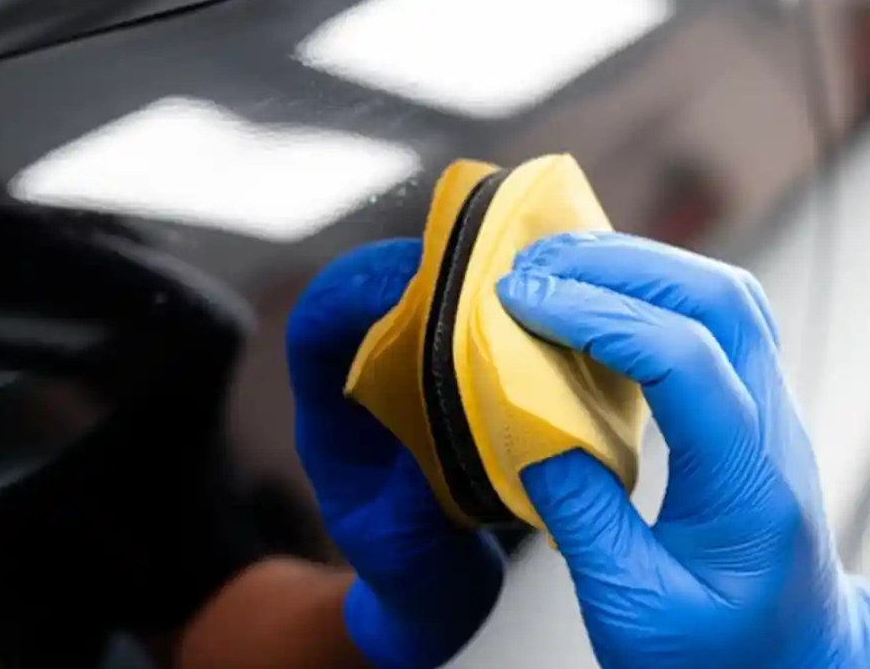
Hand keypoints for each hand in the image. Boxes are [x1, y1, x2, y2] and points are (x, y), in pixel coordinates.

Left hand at [288, 239, 502, 668]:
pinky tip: (551, 310)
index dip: (354, 293)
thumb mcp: (408, 557)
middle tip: (489, 268)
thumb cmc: (413, 580)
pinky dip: (507, 308)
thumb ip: (414, 502)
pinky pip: (476, 320)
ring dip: (473, 279)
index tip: (414, 288)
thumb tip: (451, 427)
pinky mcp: (462, 374)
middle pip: (378, 290)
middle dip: (428, 268)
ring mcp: (415, 374)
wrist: (443, 600)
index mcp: (332, 419)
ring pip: (430, 296)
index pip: (317, 325)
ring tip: (527, 279)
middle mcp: (368, 382)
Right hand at [497, 232, 869, 668]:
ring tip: (559, 264)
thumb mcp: (632, 606)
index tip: (521, 303)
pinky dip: (652, 290)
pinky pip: (714, 320)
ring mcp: (769, 413)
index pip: (684, 357)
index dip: (596, 315)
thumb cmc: (721, 652)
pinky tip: (598, 296)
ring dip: (639, 266)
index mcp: (749, 484)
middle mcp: (773, 431)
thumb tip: (528, 431)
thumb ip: (580, 516)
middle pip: (720, 298)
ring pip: (725, 295)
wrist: (797, 665)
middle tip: (533, 265)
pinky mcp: (750, 409)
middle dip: (620, 265)